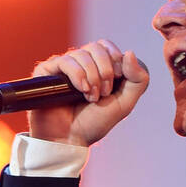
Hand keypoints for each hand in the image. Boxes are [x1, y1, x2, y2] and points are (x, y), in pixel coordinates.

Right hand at [27, 39, 148, 147]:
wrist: (70, 140)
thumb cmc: (94, 124)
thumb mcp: (125, 104)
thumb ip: (138, 80)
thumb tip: (130, 52)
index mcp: (97, 67)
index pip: (107, 46)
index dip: (115, 59)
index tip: (116, 80)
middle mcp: (80, 64)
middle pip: (96, 47)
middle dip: (105, 70)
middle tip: (104, 93)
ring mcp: (63, 67)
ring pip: (82, 53)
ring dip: (92, 77)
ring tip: (91, 97)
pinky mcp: (48, 71)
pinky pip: (66, 61)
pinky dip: (78, 75)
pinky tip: (81, 90)